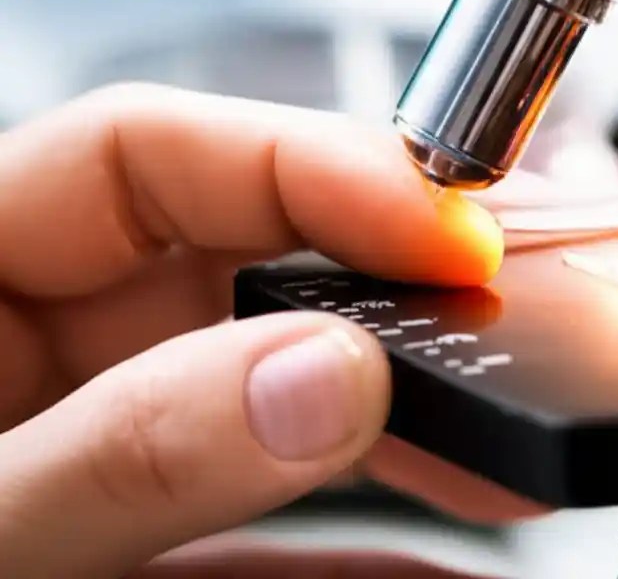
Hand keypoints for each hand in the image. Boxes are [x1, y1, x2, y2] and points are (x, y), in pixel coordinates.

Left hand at [0, 84, 541, 578]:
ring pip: (286, 397)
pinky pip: (284, 535)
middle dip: (391, 288)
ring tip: (497, 445)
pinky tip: (444, 568)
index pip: (145, 153)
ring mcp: (104, 454)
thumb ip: (127, 451)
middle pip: (247, 265)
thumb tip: (324, 375)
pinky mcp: (152, 549)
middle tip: (500, 315)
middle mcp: (44, 356)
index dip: (312, 165)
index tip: (442, 233)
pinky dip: (375, 552)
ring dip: (407, 422)